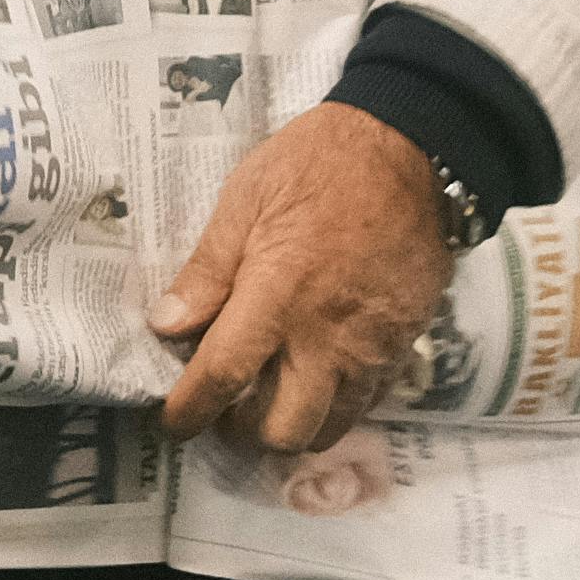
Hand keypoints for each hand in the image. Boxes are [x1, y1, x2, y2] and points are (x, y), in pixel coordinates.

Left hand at [149, 101, 453, 453]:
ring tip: (271, 398)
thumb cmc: (318, 163)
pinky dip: (336, 405)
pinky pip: (369, 403)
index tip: (174, 423)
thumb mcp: (246, 198)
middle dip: (243, 432)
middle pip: (280, 430)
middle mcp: (327, 338)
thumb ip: (207, 269)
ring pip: (328, 429)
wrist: (412, 147)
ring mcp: (372, 349)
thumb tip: (166, 324)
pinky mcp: (405, 344)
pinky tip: (318, 376)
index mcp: (278, 297)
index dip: (189, 412)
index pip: (222, 379)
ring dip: (292, 426)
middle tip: (226, 407)